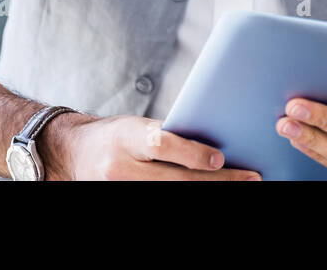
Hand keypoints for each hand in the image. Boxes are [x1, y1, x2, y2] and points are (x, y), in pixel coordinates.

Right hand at [46, 114, 260, 179]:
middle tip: (250, 177)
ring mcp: (121, 189)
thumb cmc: (115, 135)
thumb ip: (168, 134)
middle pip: (175, 180)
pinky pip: (161, 201)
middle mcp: (121, 167)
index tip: (220, 158)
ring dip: (209, 192)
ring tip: (239, 186)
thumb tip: (212, 140)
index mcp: (126, 137)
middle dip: (217, 181)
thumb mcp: (137, 126)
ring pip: (171, 195)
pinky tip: (211, 192)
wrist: (76, 154)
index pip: (161, 144)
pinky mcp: (123, 200)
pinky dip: (189, 198)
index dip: (191, 153)